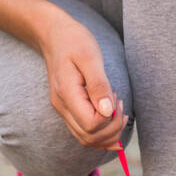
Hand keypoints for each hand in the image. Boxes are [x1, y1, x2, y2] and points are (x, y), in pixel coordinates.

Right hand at [40, 12, 125, 150]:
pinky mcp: (67, 110)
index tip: (116, 98)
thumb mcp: (90, 57)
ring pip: (86, 140)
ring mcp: (63, 111)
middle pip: (89, 137)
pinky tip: (111, 122)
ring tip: (117, 112)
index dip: (110, 119)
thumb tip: (107, 111)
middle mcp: (62, 107)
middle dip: (112, 129)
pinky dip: (100, 134)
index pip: (91, 124)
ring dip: (107, 134)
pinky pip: (83, 133)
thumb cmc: (74, 41)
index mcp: (67, 94)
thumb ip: (99, 85)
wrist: (54, 36)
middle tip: (120, 106)